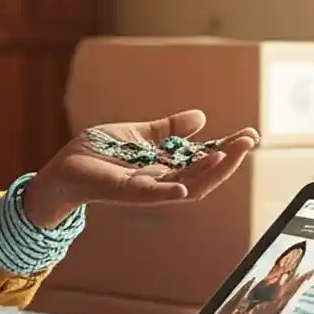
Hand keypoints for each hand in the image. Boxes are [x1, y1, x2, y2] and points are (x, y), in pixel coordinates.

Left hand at [21, 109, 258, 225]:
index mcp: (166, 168)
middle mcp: (160, 182)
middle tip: (250, 140)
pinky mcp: (122, 193)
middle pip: (203, 175)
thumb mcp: (139, 135)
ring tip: (230, 155)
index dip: (228, 149)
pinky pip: (149, 196)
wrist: (63, 168)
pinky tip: (184, 185)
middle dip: (229, 158)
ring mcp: (143, 190)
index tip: (250, 135)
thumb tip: (201, 117)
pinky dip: (167, 192)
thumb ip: (168, 129)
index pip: (204, 160)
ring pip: (184, 186)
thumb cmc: (97, 154)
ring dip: (209, 173)